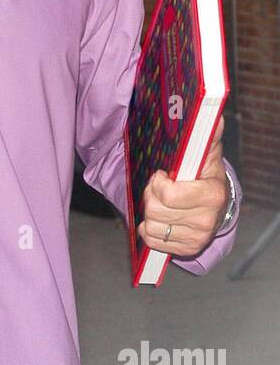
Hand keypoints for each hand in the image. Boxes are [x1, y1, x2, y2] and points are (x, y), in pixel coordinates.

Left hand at [137, 115, 229, 256]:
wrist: (216, 204)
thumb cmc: (205, 174)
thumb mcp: (206, 153)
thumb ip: (207, 134)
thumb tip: (214, 115)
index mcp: (212, 195)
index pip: (169, 195)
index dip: (158, 183)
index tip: (162, 175)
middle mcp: (206, 221)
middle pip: (155, 210)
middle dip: (150, 195)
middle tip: (157, 187)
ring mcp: (197, 238)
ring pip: (150, 226)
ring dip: (149, 212)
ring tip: (160, 202)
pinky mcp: (187, 249)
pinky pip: (152, 240)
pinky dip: (149, 229)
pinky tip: (160, 218)